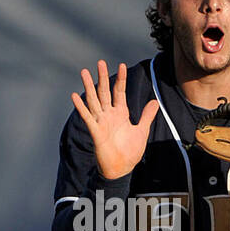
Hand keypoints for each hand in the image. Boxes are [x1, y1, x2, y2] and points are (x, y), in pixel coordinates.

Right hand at [71, 60, 159, 180]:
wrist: (122, 168)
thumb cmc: (130, 151)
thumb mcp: (141, 130)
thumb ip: (146, 115)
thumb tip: (154, 101)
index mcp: (120, 113)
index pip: (119, 92)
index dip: (120, 79)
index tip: (122, 65)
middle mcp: (109, 115)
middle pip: (105, 92)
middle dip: (103, 77)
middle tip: (100, 62)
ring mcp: (101, 122)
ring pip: (94, 100)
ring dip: (89, 87)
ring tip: (85, 72)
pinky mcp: (95, 131)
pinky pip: (88, 117)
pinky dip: (81, 107)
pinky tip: (75, 96)